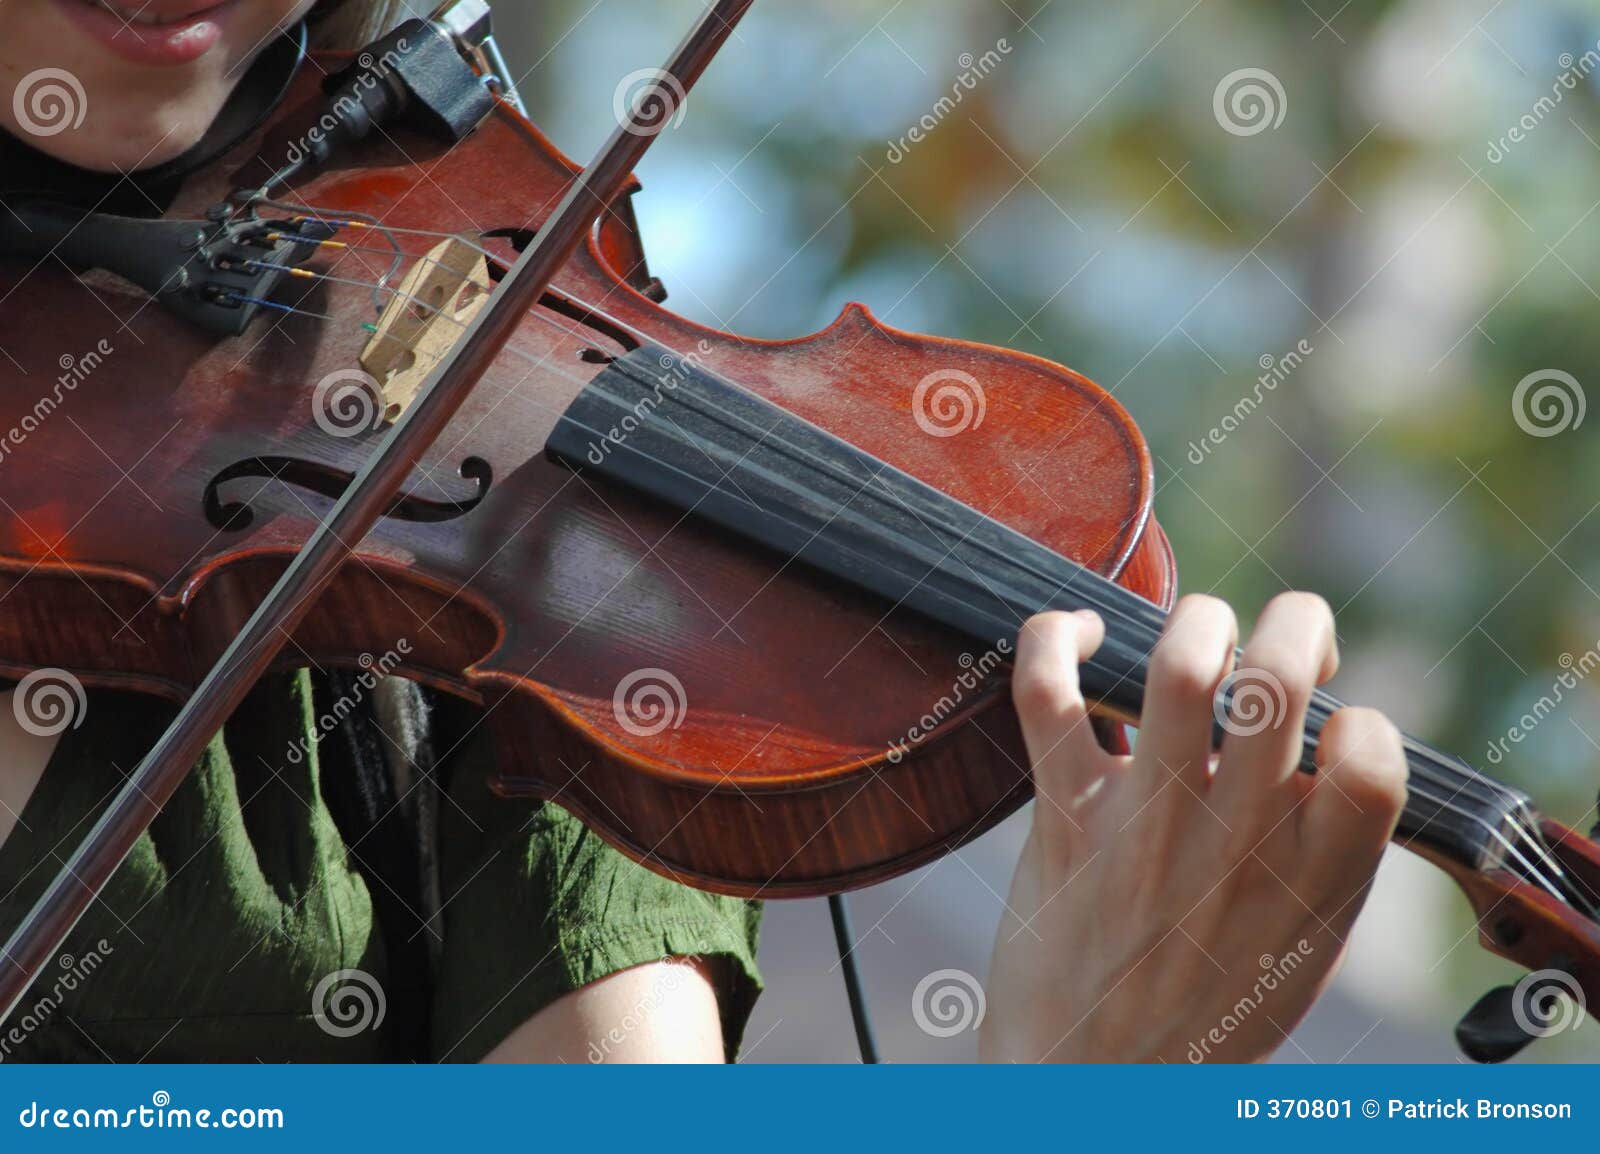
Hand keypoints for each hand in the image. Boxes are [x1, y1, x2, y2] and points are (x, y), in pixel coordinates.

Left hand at [980, 593, 1406, 1062]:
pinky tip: (1083, 630)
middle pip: (1278, 683)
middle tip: (1283, 631)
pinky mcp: (1063, 813)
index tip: (1338, 727)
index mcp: (1312, 876)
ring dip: (1198, 621)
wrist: (1095, 1083)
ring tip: (1201, 630)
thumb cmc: (1204, 1010)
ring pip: (1180, 670)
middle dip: (1294, 621)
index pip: (1372, 756)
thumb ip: (1327, 849)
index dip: (1364, 719)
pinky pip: (1048, 696)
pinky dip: (1056, 637)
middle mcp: (1233, 839)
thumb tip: (1331, 740)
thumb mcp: (1305, 945)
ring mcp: (1144, 821)